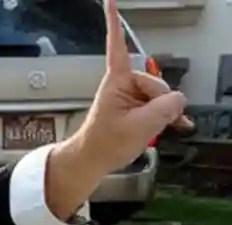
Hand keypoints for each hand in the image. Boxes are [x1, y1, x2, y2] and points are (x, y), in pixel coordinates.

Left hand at [46, 0, 191, 219]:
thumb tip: (179, 99)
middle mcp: (124, 84)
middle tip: (145, 122)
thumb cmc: (105, 142)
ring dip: (164, 112)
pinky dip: (170, 115)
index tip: (109, 2)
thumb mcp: (140, 126)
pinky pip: (161, 105)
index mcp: (117, 81)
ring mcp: (132, 96)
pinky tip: (180, 124)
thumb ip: (165, 108)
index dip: (114, 25)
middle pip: (157, 83)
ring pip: (162, 96)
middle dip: (159, 102)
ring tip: (151, 129)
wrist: (92, 160)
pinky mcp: (138, 107)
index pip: (117, 47)